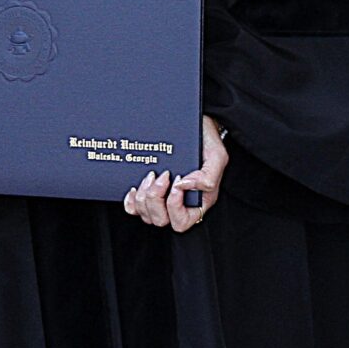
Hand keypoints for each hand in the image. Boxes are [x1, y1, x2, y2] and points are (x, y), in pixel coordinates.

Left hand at [123, 115, 227, 232]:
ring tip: (152, 175)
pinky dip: (131, 201)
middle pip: (160, 220)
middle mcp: (179, 203)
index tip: (176, 183)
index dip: (174, 207)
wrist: (192, 125)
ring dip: (144, 196)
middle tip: (162, 175)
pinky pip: (133, 208)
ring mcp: (161, 198)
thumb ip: (207, 176)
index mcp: (197, 202)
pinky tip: (135, 187)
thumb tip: (184, 185)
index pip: (182, 222)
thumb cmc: (205, 141)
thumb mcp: (216, 157)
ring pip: (145, 214)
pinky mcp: (148, 189)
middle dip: (156, 199)